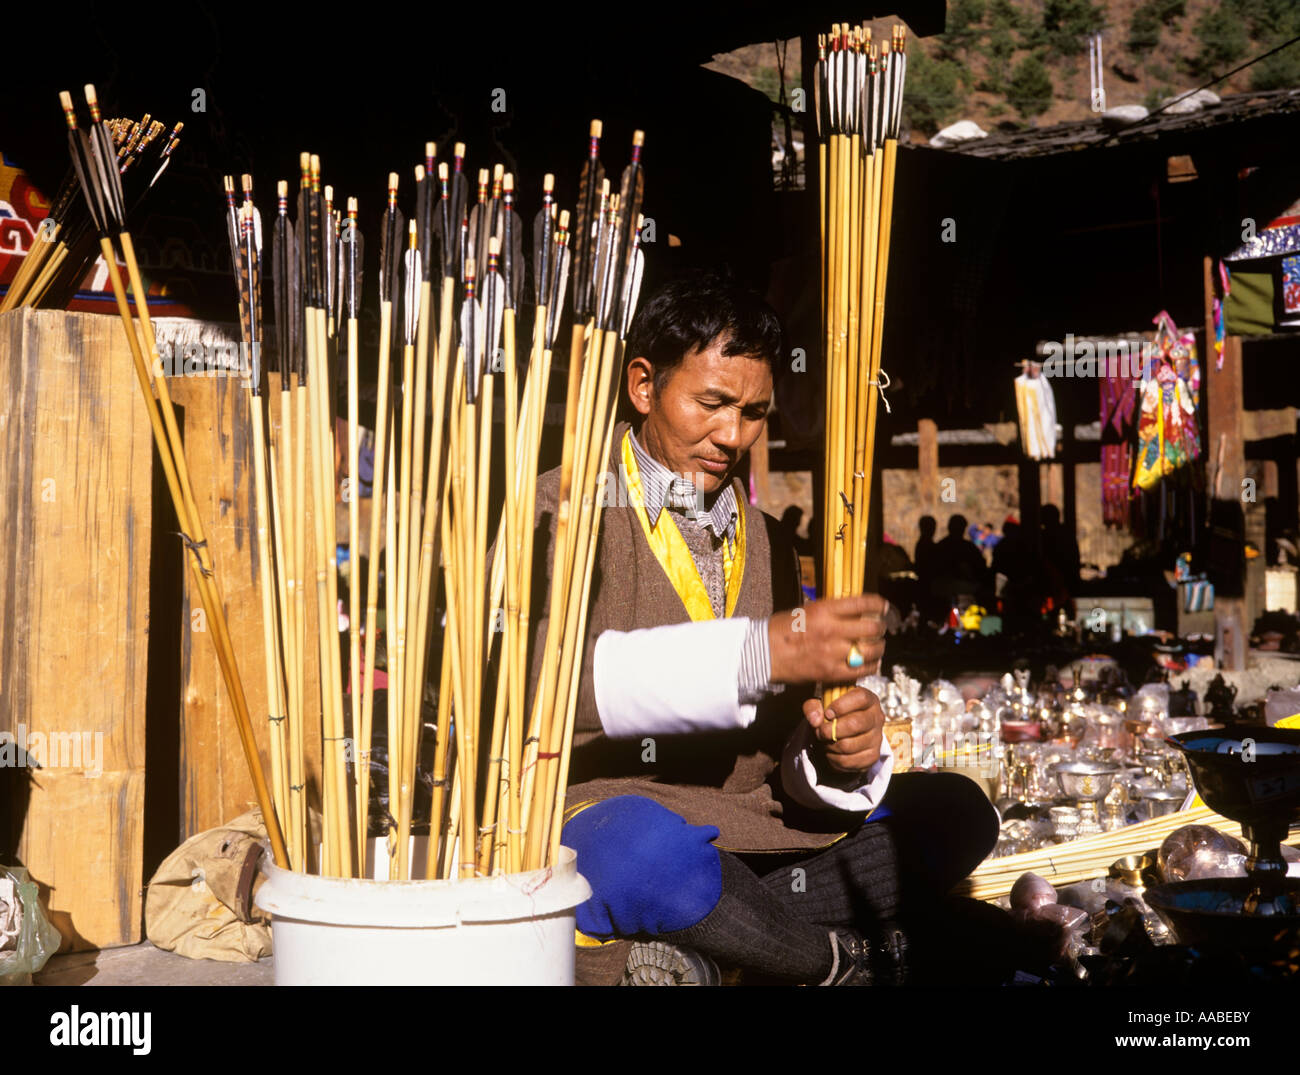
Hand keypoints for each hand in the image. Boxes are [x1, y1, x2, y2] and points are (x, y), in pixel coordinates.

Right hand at [768, 594, 887, 686]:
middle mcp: (832, 630)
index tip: (883, 606)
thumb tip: (855, 609)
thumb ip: (832, 610)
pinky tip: (871, 661)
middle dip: (880, 627)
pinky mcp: (831, 672)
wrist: (766, 653)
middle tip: (880, 627)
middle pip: (872, 628)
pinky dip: (872, 665)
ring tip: (876, 645)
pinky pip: (862, 670)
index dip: (879, 604)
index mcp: (824, 610)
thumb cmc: (783, 629)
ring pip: (871, 650)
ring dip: (879, 647)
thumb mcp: (807, 609)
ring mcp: (833, 653)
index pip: (863, 603)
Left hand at [802, 686, 883, 773]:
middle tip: (820, 731)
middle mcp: (876, 717)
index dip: (841, 705)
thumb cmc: (833, 714)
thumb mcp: (821, 704)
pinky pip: (848, 761)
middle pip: (855, 724)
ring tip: (826, 741)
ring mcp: (877, 738)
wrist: (844, 734)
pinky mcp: (872, 756)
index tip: (827, 713)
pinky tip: (832, 751)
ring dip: (830, 745)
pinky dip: (834, 758)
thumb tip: (815, 720)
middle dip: (831, 730)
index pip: (861, 698)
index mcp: (868, 699)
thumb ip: (813, 706)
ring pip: (849, 745)